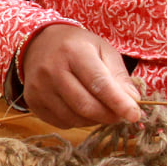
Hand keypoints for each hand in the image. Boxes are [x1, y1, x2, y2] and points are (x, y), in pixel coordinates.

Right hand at [19, 24, 144, 127]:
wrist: (39, 42)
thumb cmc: (77, 46)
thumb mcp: (102, 50)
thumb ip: (119, 75)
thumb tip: (133, 102)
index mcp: (74, 52)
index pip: (99, 83)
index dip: (119, 103)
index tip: (134, 115)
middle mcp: (52, 70)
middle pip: (85, 105)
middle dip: (109, 115)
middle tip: (120, 115)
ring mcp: (39, 87)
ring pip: (74, 118)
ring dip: (95, 120)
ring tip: (102, 110)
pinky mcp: (33, 102)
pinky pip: (62, 122)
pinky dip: (78, 121)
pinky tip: (82, 109)